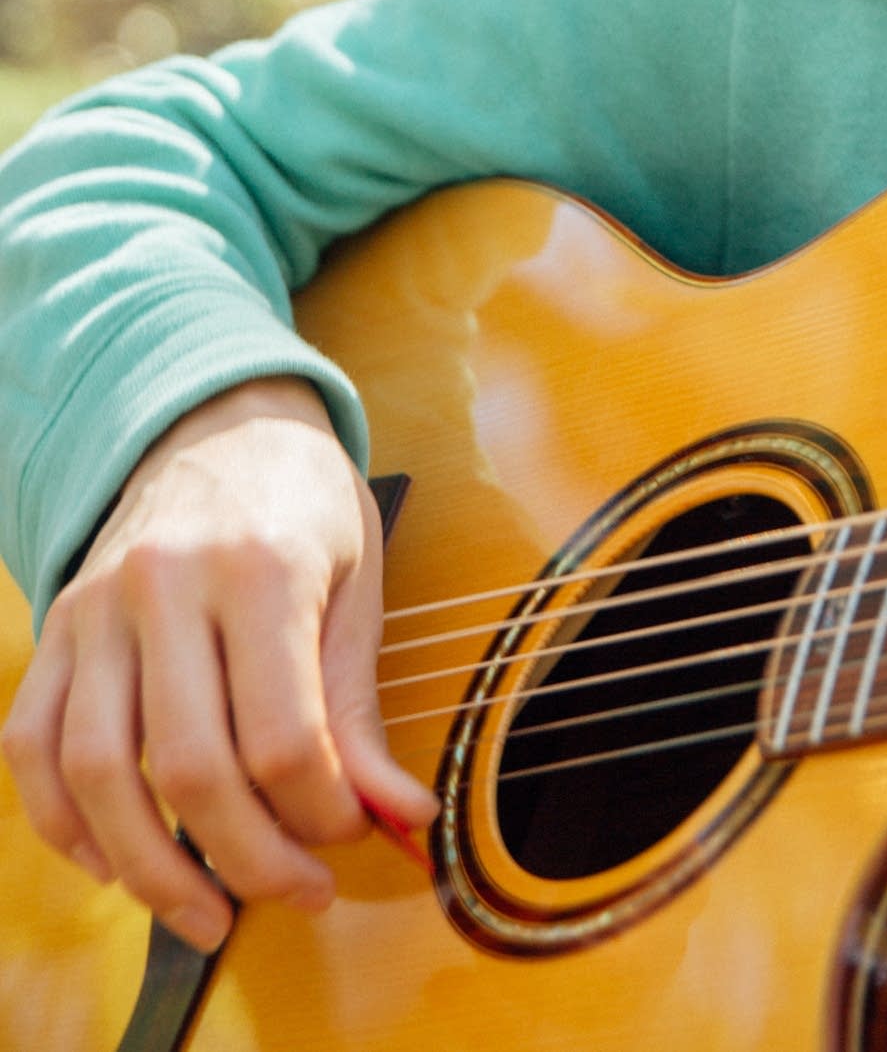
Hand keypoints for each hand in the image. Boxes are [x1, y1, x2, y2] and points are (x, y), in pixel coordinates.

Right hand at [1, 378, 437, 950]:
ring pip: (99, 772)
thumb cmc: (301, 502)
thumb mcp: (357, 580)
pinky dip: (63, 823)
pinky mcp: (56, 627)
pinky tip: (115, 861)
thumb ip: (361, 706)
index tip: (350, 835)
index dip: (320, 814)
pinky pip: (33, 746)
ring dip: (151, 869)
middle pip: (194, 767)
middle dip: (250, 859)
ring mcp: (98, 607)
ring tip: (207, 914)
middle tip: (297, 893)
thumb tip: (402, 817)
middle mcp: (168, 585)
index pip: (283, 736)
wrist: (217, 420)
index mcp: (262, 566)